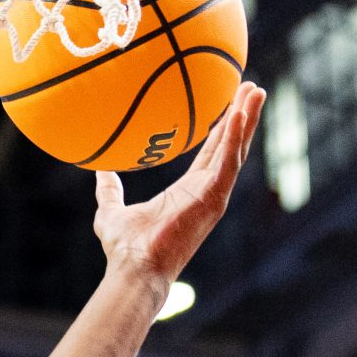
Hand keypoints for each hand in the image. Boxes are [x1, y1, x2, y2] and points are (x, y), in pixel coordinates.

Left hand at [92, 81, 264, 282]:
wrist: (134, 268)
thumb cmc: (125, 248)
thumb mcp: (111, 210)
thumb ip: (110, 190)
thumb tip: (100, 172)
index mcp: (188, 191)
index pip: (211, 153)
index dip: (221, 129)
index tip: (230, 104)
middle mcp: (206, 191)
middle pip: (230, 147)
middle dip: (242, 116)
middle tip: (251, 88)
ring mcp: (213, 195)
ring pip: (236, 151)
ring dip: (246, 120)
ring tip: (255, 91)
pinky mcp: (213, 199)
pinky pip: (227, 163)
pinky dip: (235, 138)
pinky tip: (239, 114)